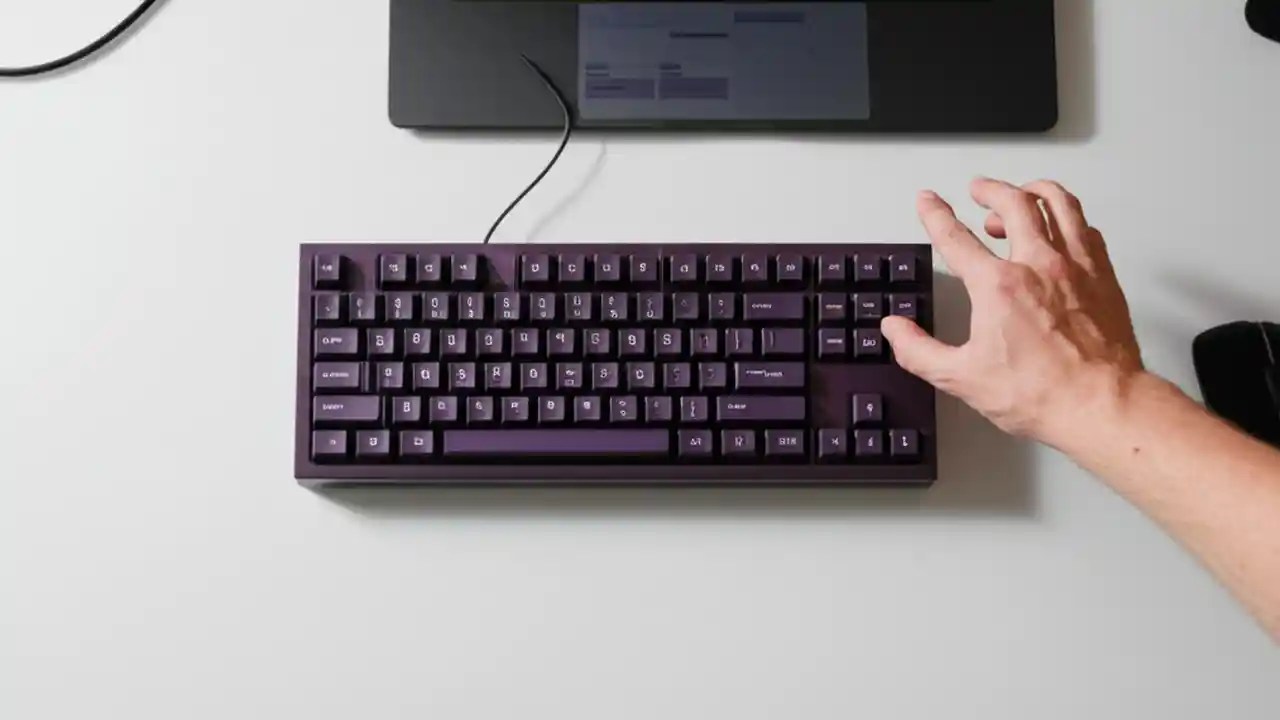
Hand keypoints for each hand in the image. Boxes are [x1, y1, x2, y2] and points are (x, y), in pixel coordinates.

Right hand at [881, 177, 1144, 447]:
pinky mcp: (1103, 276)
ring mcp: (1076, 266)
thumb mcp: (962, 378)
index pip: (956, 237)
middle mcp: (1038, 265)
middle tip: (978, 189)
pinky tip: (1064, 225)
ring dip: (1034, 191)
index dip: (935, 214)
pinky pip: (1086, 228)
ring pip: (1058, 204)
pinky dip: (1070, 217)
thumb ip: (919, 351)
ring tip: (1022, 192)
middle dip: (990, 189)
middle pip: (1013, 203)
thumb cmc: (1041, 394)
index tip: (929, 201)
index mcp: (998, 286)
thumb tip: (895, 329)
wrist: (1102, 404)